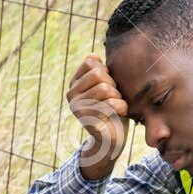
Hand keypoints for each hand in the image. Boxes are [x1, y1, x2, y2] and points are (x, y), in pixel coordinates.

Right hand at [66, 55, 128, 180]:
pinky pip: (110, 104)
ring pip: (104, 88)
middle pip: (98, 74)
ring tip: (117, 105)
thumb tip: (92, 55)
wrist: (113, 138)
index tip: (109, 85)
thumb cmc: (113, 109)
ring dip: (118, 96)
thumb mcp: (108, 85)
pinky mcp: (86, 120)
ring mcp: (77, 108)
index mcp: (75, 83)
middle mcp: (71, 95)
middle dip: (113, 84)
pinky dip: (121, 107)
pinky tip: (120, 114)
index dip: (106, 71)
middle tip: (115, 97)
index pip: (90, 63)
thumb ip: (99, 70)